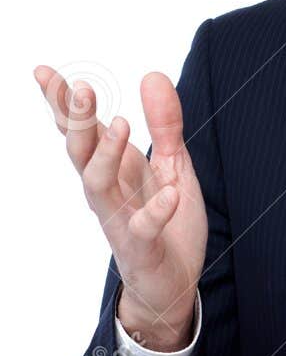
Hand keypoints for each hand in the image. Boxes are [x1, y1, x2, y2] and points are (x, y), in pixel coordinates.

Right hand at [34, 66, 207, 349]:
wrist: (173, 284)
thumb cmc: (167, 223)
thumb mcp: (172, 165)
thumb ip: (164, 125)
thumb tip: (153, 74)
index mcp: (114, 167)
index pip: (81, 130)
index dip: (61, 102)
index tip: (42, 71)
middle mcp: (108, 191)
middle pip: (81, 151)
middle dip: (76, 120)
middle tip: (80, 88)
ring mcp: (120, 220)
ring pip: (99, 185)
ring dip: (107, 154)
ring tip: (121, 123)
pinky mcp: (142, 249)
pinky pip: (144, 229)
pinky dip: (156, 211)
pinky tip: (171, 194)